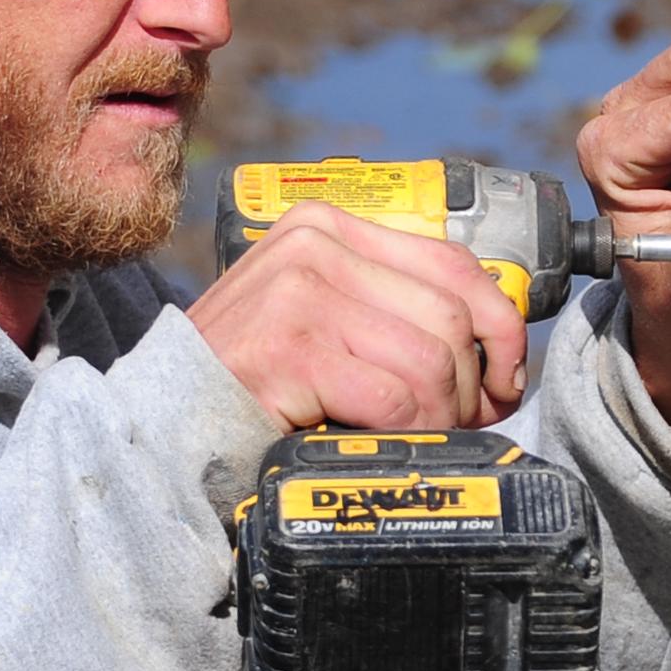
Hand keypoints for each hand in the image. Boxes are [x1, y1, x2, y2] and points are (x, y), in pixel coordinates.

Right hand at [187, 200, 528, 432]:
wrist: (165, 424)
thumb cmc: (251, 382)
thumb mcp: (323, 323)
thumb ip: (390, 313)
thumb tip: (495, 358)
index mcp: (326, 226)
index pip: (452, 260)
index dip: (498, 324)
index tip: (505, 376)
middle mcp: (313, 244)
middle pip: (450, 315)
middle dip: (475, 384)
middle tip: (466, 425)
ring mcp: (299, 292)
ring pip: (431, 358)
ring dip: (443, 415)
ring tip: (423, 439)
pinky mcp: (291, 348)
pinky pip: (395, 397)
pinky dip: (409, 431)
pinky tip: (387, 444)